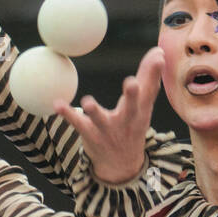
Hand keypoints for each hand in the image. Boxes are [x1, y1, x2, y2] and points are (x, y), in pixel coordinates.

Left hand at [53, 46, 163, 183]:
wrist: (122, 165)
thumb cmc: (132, 126)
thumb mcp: (143, 105)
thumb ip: (149, 78)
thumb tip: (159, 51)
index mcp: (141, 110)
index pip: (150, 90)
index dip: (154, 74)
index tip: (159, 56)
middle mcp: (127, 120)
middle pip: (132, 107)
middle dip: (132, 95)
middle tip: (131, 83)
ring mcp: (108, 129)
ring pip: (101, 120)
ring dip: (94, 111)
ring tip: (87, 102)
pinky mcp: (90, 134)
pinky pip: (78, 124)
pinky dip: (68, 114)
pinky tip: (58, 104)